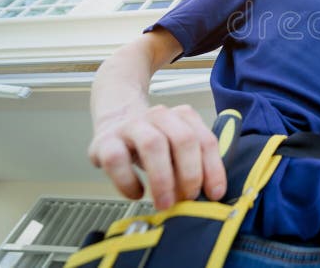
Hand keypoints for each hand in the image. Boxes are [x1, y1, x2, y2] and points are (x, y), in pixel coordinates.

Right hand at [88, 104, 226, 209]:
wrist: (114, 124)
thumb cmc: (153, 144)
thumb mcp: (177, 150)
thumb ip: (194, 166)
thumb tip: (206, 197)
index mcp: (184, 117)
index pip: (206, 141)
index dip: (213, 169)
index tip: (214, 194)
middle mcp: (160, 116)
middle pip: (183, 139)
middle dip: (190, 174)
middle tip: (187, 200)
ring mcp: (132, 126)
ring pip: (153, 144)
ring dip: (163, 179)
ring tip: (165, 203)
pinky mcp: (105, 141)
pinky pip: (117, 160)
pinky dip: (129, 181)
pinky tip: (136, 194)